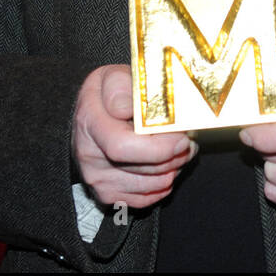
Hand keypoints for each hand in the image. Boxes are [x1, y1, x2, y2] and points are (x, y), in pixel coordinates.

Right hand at [72, 65, 197, 207]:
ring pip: (148, 186)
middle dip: (173, 157)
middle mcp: (87, 153)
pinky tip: (166, 164)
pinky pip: (145, 199)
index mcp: (90, 121)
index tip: (181, 136)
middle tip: (188, 141)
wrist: (93, 114)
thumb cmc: (111, 93)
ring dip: (172, 169)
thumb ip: (121, 87)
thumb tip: (127, 110)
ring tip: (179, 150)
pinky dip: (162, 184)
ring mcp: (95, 177)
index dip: (159, 147)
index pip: (123, 146)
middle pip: (142, 169)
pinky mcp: (106, 193)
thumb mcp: (114, 76)